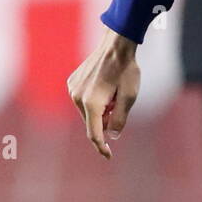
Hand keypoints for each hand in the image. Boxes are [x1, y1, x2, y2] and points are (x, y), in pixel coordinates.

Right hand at [67, 26, 139, 158]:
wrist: (116, 45)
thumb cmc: (126, 71)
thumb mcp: (129, 98)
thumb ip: (120, 120)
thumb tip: (111, 137)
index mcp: (91, 103)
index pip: (94, 134)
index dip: (102, 147)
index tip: (108, 156)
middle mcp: (77, 97)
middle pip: (91, 123)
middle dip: (105, 122)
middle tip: (118, 106)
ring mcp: (72, 89)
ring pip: (87, 112)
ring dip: (100, 111)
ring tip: (112, 93)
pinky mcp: (72, 82)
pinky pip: (82, 101)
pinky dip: (93, 101)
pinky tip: (104, 87)